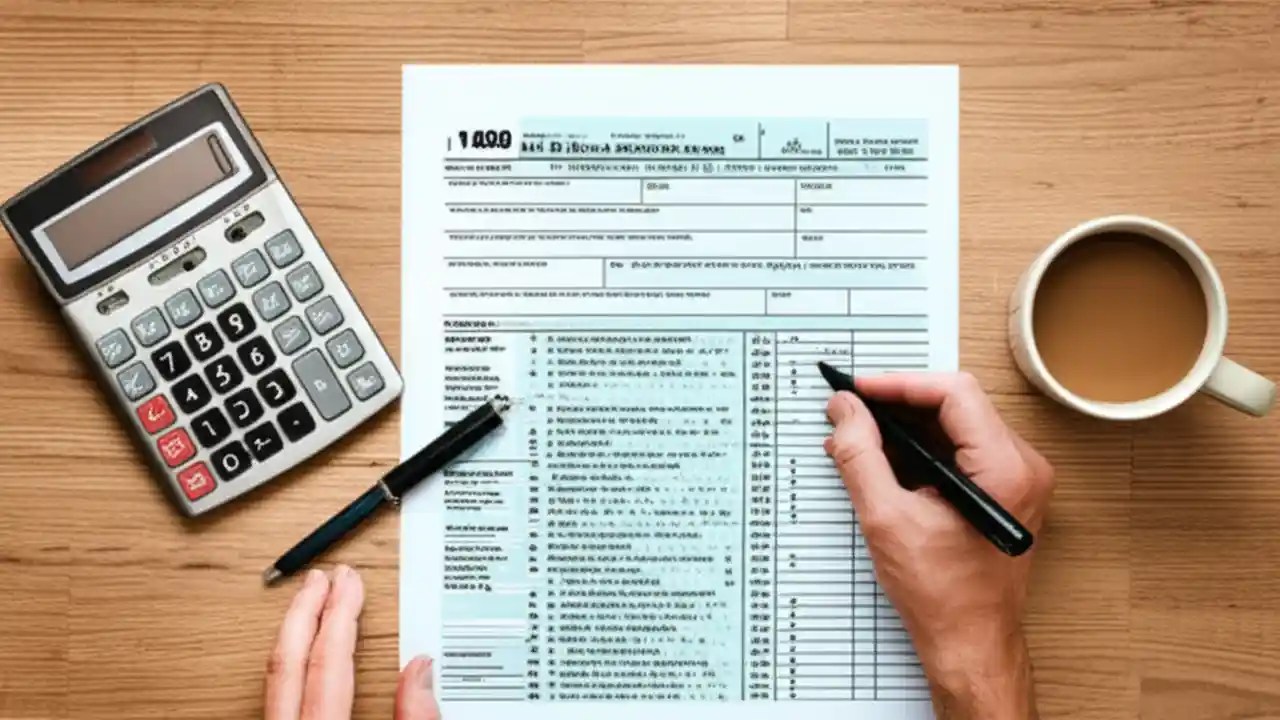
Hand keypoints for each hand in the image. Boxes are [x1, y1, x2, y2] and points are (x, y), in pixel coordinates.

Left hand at [264, 565, 440, 719]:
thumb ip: (413, 717)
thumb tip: (420, 669)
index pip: (326, 662)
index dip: (340, 615)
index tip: (349, 583)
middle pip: (287, 661)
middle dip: (306, 611)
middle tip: (319, 579)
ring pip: (274, 675)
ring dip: (293, 633)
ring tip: (307, 602)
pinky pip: (274, 691)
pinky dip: (290, 661)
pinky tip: (300, 649)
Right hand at [824, 373, 1053, 719]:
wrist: (970, 643)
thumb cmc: (943, 596)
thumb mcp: (886, 518)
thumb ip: (860, 456)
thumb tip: (845, 412)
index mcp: (1005, 469)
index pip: (953, 393)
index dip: (899, 385)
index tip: (859, 390)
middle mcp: (1020, 467)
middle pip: (954, 404)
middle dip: (896, 405)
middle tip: (849, 411)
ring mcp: (1014, 479)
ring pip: (953, 426)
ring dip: (903, 428)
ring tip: (856, 436)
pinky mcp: (1001, 491)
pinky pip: (957, 450)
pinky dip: (917, 450)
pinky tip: (881, 459)